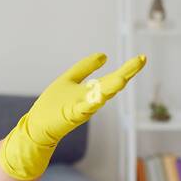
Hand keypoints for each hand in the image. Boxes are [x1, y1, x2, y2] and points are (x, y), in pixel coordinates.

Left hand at [0, 52, 145, 180]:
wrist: (38, 126)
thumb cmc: (54, 105)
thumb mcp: (70, 80)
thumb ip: (85, 68)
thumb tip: (104, 55)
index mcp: (92, 91)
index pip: (113, 78)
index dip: (127, 68)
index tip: (142, 57)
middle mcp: (91, 100)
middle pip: (111, 85)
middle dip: (126, 73)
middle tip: (141, 60)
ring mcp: (82, 108)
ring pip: (100, 97)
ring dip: (112, 87)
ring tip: (124, 77)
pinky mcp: (70, 115)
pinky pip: (83, 108)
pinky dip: (91, 103)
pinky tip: (98, 97)